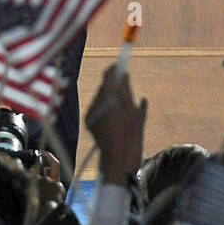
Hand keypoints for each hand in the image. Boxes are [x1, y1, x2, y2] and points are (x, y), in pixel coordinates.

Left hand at [86, 65, 146, 182]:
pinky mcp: (88, 121)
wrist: (117, 159)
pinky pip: (97, 108)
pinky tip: (114, 119)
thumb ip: (127, 90)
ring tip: (122, 111)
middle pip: (104, 87)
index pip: (109, 75)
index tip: (121, 65)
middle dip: (114, 86)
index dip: (115, 69)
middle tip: (126, 89)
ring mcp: (90, 112)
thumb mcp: (135, 111)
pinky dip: (106, 109)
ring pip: (100, 98)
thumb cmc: (130, 135)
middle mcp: (96, 103)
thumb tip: (123, 74)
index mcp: (108, 98)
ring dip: (110, 98)